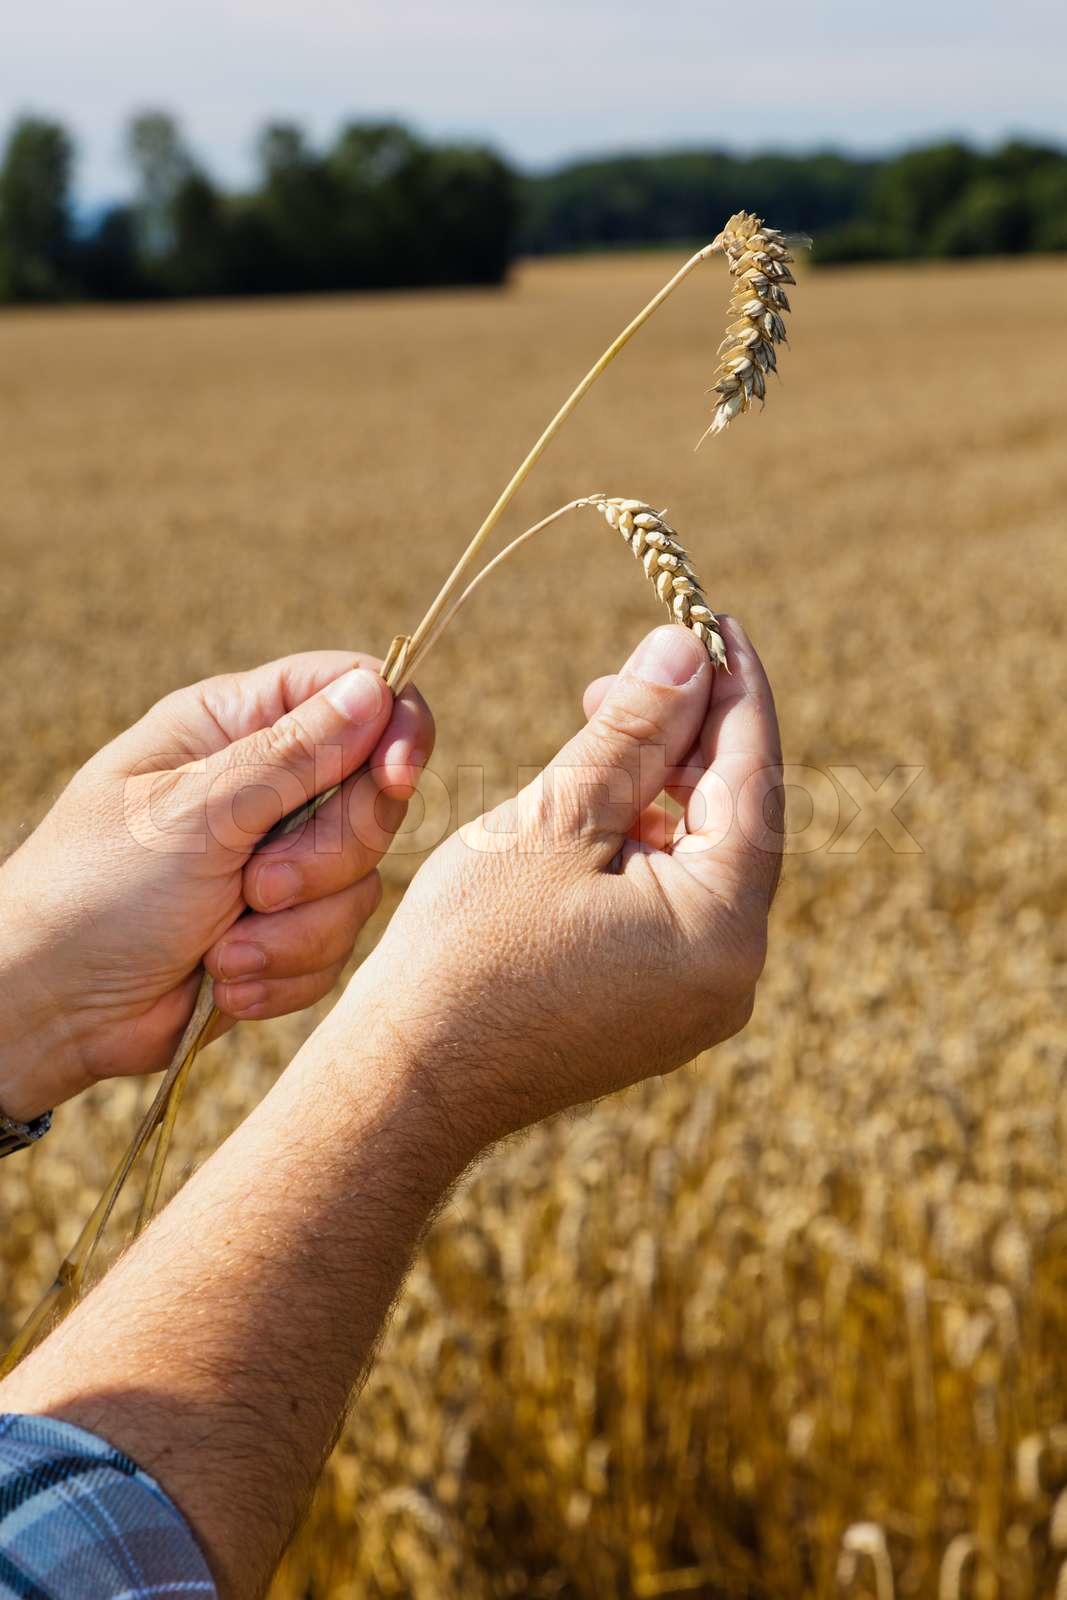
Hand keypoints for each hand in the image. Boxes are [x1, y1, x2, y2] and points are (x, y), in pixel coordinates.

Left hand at [0, 652, 432, 1121]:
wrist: (52, 1010)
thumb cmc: (97, 892)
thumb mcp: (195, 814)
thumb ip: (293, 757)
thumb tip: (373, 691)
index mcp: (233, 727)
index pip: (349, 693)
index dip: (392, 729)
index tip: (398, 779)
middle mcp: (264, 786)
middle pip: (371, 798)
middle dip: (324, 860)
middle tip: (255, 889)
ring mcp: (278, 861)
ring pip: (359, 884)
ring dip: (294, 932)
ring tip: (221, 952)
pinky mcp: (284, 931)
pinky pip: (336, 946)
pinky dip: (285, 972)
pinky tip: (224, 983)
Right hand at [335, 618, 779, 1154]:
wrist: (408, 1081)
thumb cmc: (467, 949)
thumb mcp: (554, 820)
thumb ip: (632, 732)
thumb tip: (686, 651)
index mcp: (723, 929)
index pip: (754, 779)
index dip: (736, 690)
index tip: (715, 619)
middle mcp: (733, 973)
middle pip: (734, 818)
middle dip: (685, 735)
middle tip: (626, 674)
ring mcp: (697, 999)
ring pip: (700, 857)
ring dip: (658, 785)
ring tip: (594, 730)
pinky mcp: (658, 1007)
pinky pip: (673, 902)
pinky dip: (642, 843)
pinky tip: (593, 808)